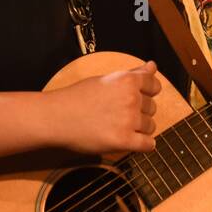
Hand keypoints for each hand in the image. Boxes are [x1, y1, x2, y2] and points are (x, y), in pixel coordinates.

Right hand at [48, 60, 162, 155]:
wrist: (56, 117)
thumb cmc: (78, 97)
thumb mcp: (106, 79)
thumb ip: (133, 74)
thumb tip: (153, 66)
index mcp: (127, 80)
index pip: (154, 85)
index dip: (146, 93)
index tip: (133, 97)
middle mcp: (131, 98)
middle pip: (152, 108)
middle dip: (139, 111)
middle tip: (117, 113)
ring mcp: (128, 120)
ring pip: (150, 126)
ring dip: (138, 129)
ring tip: (117, 126)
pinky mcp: (123, 141)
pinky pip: (148, 145)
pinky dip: (142, 145)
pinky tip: (129, 140)